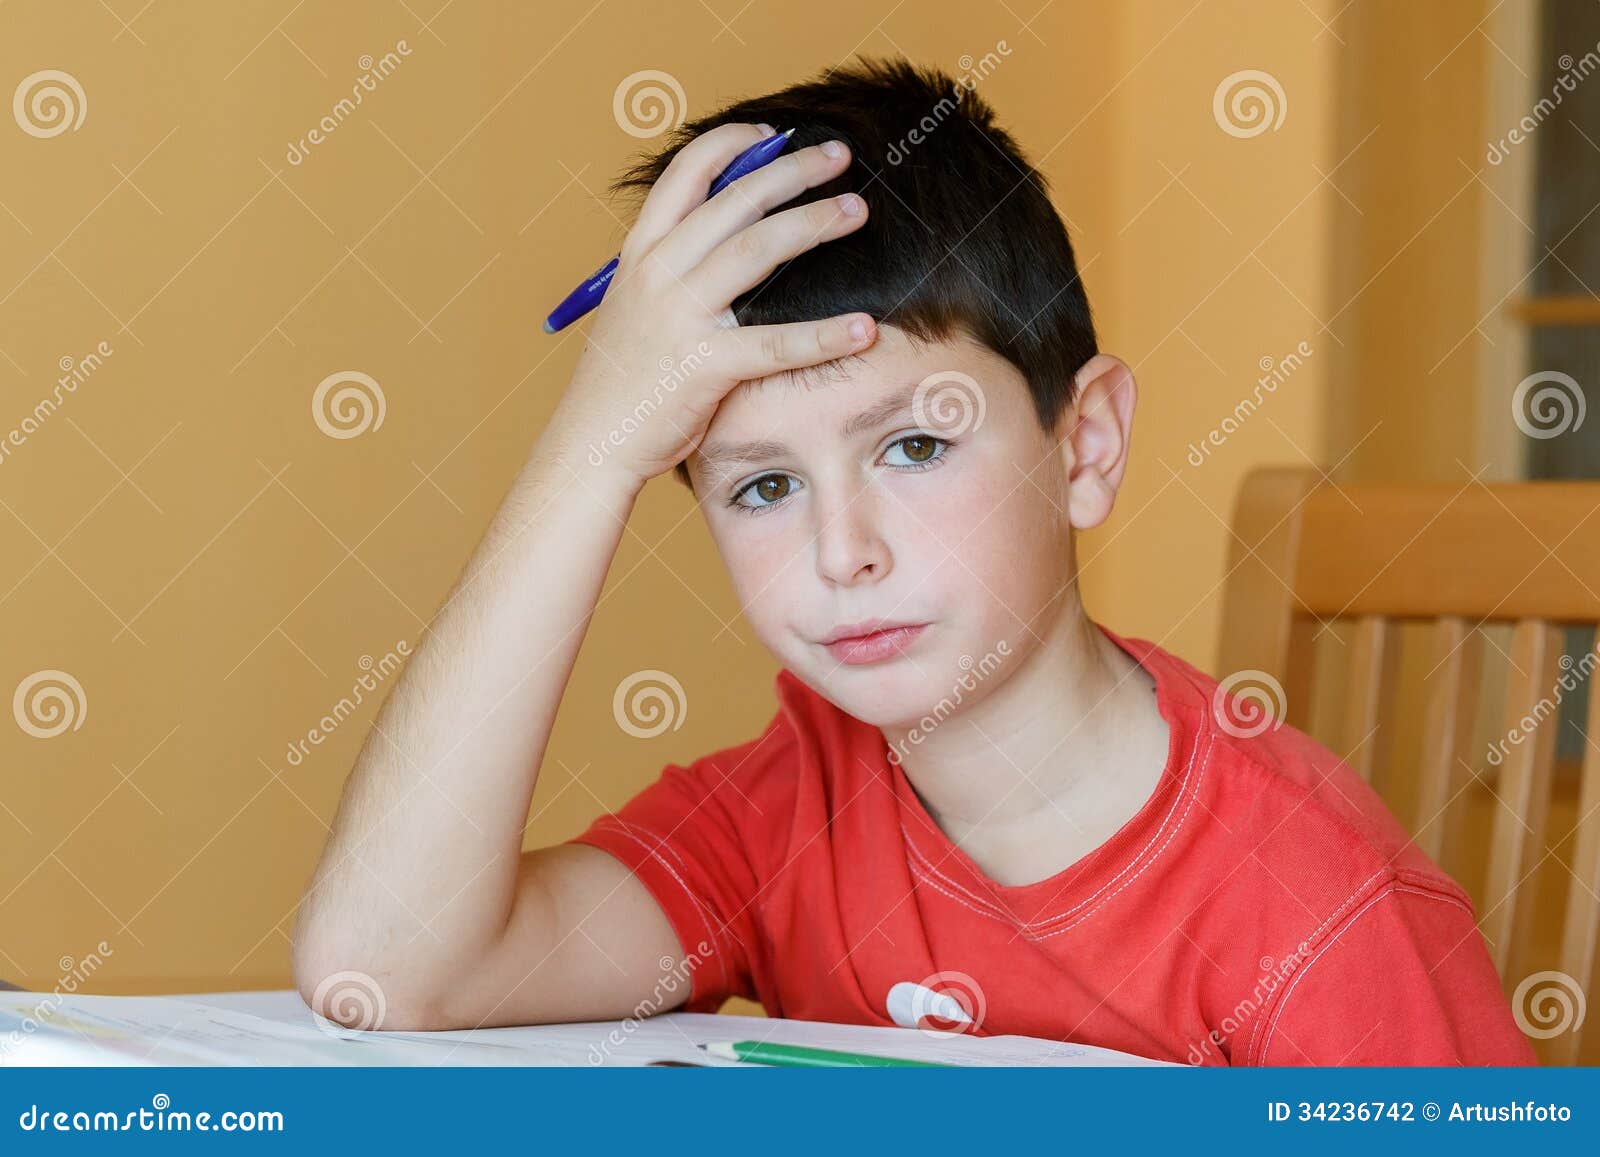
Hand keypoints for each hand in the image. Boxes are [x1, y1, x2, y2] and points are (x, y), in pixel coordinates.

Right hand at [548, 123, 874, 488]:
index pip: (686, 174)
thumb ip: (672, 269)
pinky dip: (824, 335)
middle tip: (839, 158)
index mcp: (641, 253)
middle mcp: (659, 273)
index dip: (733, 145)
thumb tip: (725, 239)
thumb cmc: (624, 378)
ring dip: (813, 224)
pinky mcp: (705, 366)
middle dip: (792, 172)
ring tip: (856, 212)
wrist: (594, 440)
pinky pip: (776, 344)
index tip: (774, 136)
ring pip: (757, 250)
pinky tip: (863, 327)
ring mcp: (681, 316)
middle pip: (735, 202)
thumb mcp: (636, 306)